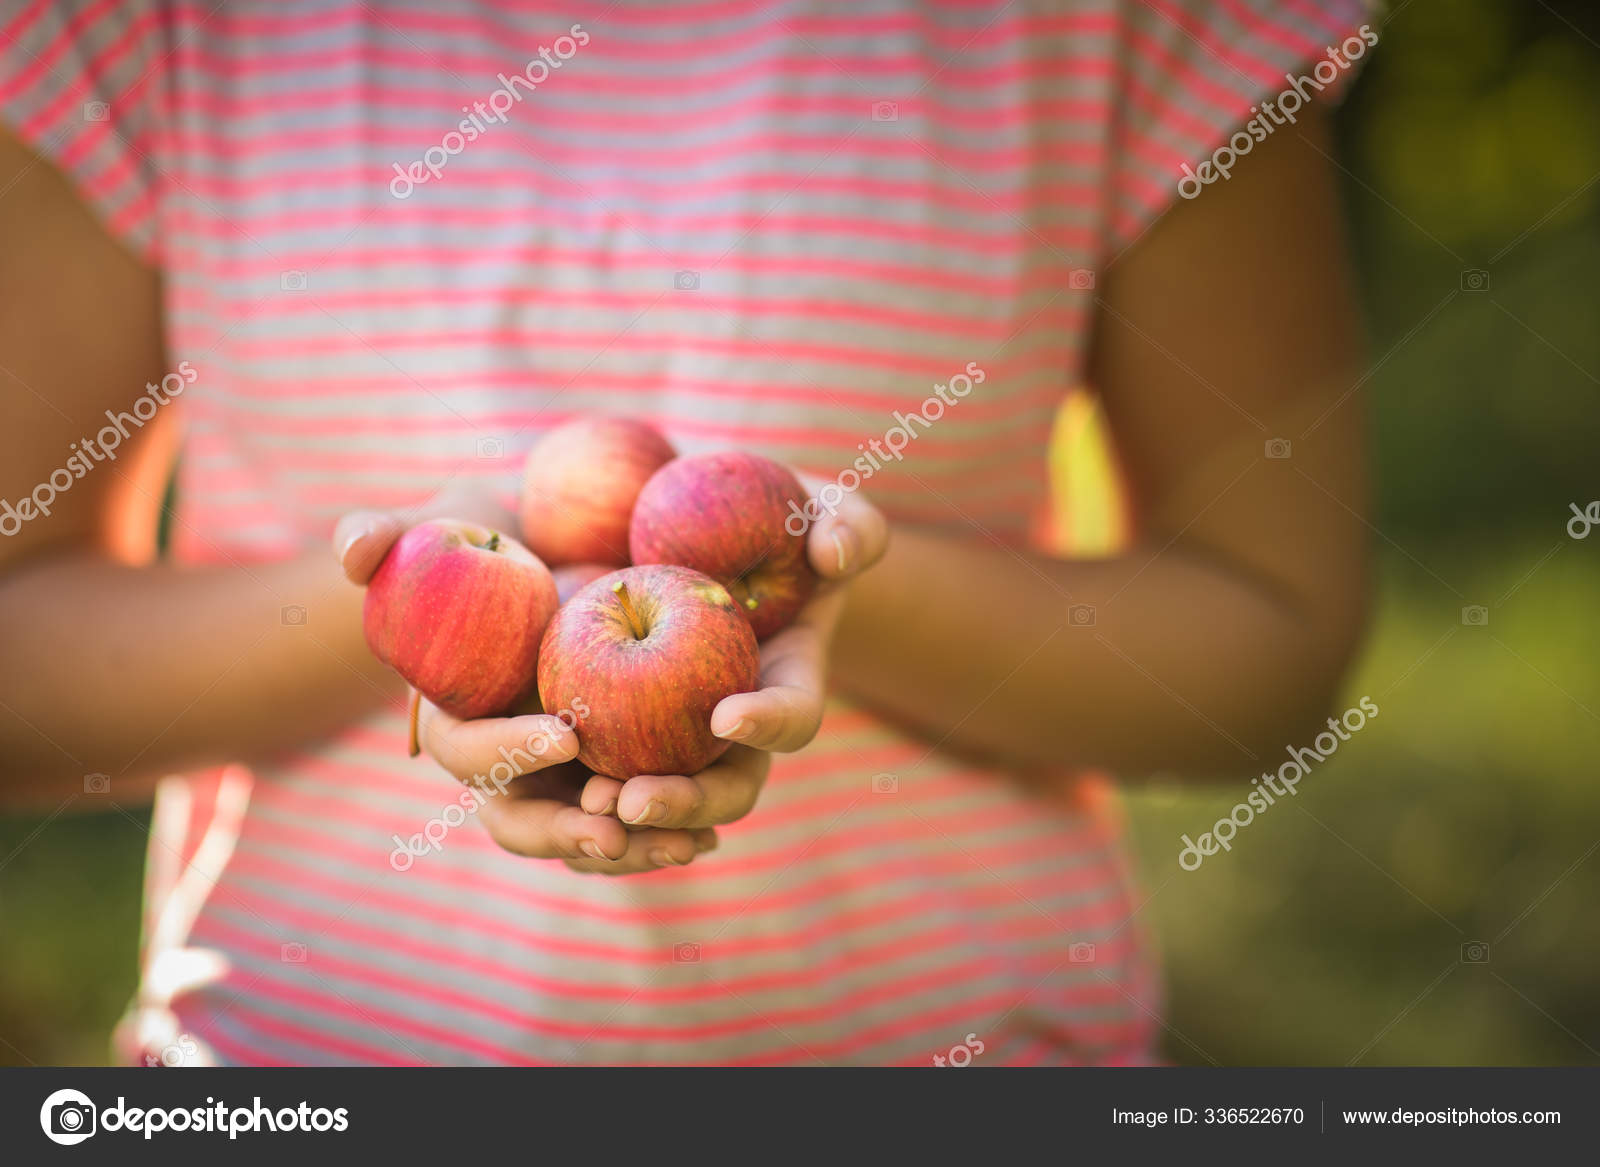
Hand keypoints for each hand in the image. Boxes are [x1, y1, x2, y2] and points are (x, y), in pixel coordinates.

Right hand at [335, 482, 715, 873]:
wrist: (553, 547)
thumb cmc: (486, 534)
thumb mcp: (439, 522)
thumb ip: (383, 531)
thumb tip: (353, 554)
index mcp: (455, 717)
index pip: (466, 750)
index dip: (506, 748)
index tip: (566, 729)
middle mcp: (506, 762)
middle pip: (522, 820)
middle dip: (564, 831)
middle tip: (613, 824)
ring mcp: (559, 776)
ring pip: (583, 835)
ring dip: (628, 848)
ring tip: (679, 842)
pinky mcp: (612, 772)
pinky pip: (634, 819)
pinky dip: (667, 830)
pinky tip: (707, 833)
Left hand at [576, 480, 889, 842]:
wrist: (693, 536)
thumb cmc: (771, 517)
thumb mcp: (817, 506)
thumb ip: (846, 523)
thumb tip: (833, 551)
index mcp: (786, 682)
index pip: (793, 716)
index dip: (770, 723)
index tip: (728, 715)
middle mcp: (733, 727)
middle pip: (724, 789)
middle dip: (685, 802)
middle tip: (635, 799)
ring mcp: (677, 738)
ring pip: (660, 807)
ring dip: (627, 820)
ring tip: (590, 811)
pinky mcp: (614, 729)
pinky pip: (596, 781)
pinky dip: (571, 798)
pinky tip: (535, 788)